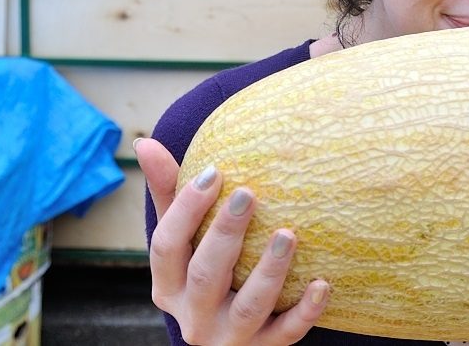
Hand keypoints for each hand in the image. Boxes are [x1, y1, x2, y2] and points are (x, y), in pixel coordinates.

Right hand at [136, 138, 329, 344]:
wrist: (232, 334)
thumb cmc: (205, 269)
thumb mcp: (184, 239)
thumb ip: (170, 194)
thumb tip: (145, 142)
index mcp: (168, 285)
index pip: (167, 246)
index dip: (186, 209)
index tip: (215, 171)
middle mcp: (192, 317)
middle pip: (205, 275)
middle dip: (225, 234)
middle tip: (250, 193)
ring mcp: (228, 338)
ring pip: (248, 307)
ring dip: (270, 272)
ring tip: (288, 233)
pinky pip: (285, 334)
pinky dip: (305, 312)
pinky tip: (323, 284)